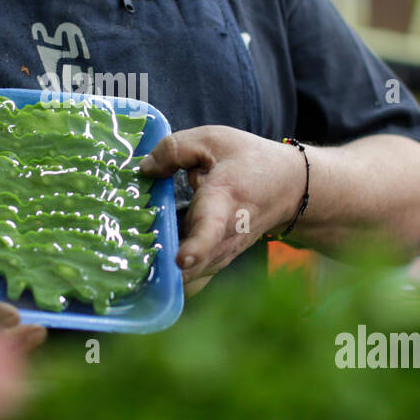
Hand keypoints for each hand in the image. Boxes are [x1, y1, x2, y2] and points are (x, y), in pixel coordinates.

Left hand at [138, 126, 305, 297]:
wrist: (289, 188)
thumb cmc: (249, 161)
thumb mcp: (212, 140)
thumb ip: (174, 149)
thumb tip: (144, 168)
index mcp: (223, 200)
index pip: (211, 229)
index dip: (196, 247)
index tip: (180, 259)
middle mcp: (225, 236)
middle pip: (195, 266)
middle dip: (162, 268)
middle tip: (130, 262)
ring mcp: (223, 255)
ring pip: (189, 278)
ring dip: (163, 275)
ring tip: (135, 263)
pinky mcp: (217, 263)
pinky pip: (190, 280)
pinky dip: (170, 278)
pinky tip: (147, 263)